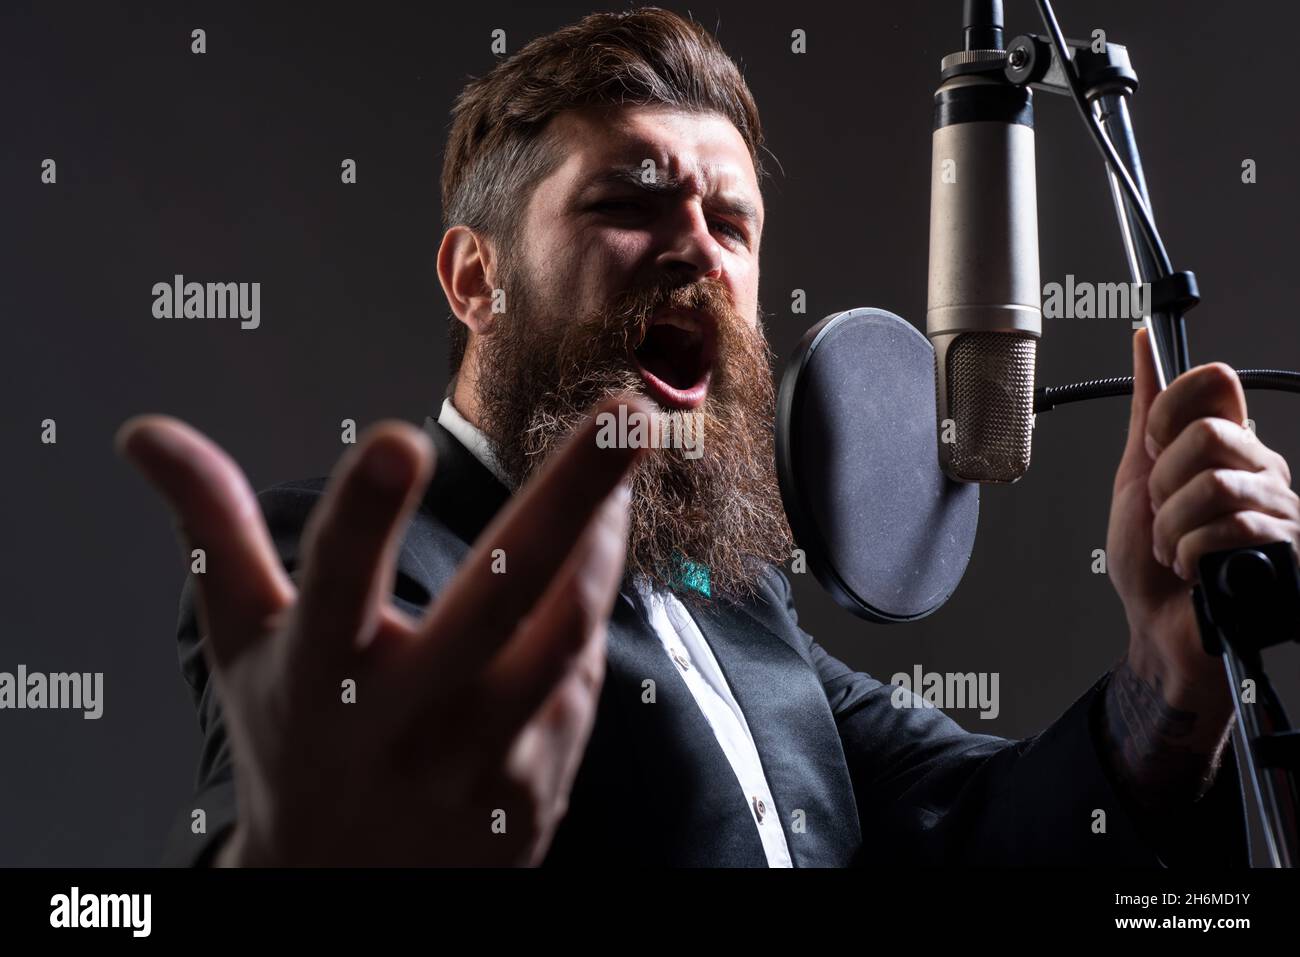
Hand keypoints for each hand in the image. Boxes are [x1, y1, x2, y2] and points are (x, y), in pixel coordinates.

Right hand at [118, 395, 648, 864]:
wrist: (345, 891)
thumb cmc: (293, 739)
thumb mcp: (242, 644)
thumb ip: (215, 531)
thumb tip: (146, 432)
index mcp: (315, 673)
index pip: (334, 586)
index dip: (363, 516)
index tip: (399, 440)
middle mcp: (402, 721)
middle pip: (497, 597)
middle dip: (569, 495)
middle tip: (624, 410)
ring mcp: (478, 761)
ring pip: (563, 634)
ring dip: (605, 536)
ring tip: (628, 444)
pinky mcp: (534, 788)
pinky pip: (582, 675)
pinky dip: (593, 599)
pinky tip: (597, 544)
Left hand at [1107, 329, 1297, 715]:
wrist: (1157, 625)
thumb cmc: (1148, 558)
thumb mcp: (1135, 473)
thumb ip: (1145, 407)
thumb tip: (1143, 339)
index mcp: (1229, 444)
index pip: (1216, 381)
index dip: (1169, 411)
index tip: (1152, 449)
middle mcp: (1261, 469)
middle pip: (1207, 434)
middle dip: (1162, 483)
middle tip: (1165, 513)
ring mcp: (1279, 509)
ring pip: (1212, 486)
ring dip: (1171, 528)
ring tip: (1176, 549)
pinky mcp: (1284, 549)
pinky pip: (1227, 531)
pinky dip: (1189, 556)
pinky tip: (1194, 569)